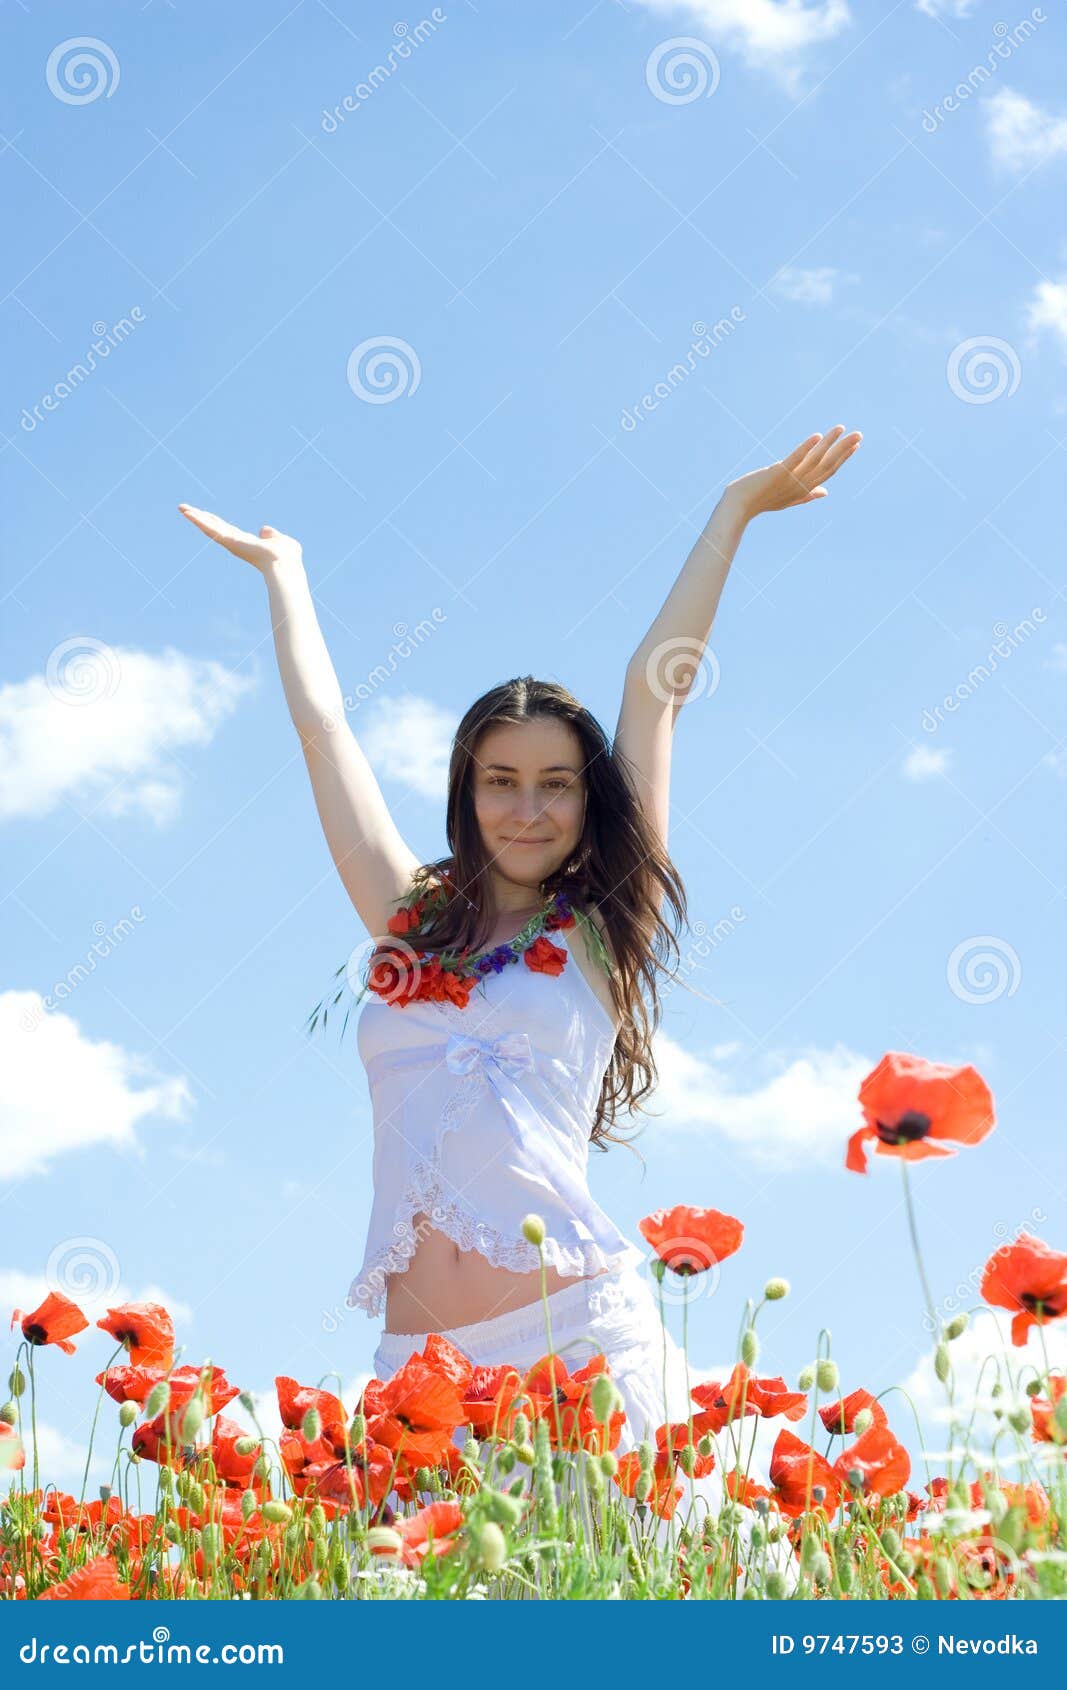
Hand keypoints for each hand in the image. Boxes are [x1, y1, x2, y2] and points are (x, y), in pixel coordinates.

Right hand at [177, 504, 302, 572]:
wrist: (284, 564)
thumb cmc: (286, 556)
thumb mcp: (279, 540)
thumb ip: (271, 535)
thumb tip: (264, 530)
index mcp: (246, 542)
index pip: (227, 530)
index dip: (216, 522)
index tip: (204, 515)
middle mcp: (235, 543)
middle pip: (214, 527)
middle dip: (200, 518)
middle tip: (184, 508)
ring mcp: (231, 542)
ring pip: (209, 527)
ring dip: (195, 517)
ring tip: (181, 507)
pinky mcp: (228, 540)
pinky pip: (211, 528)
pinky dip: (199, 520)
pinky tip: (188, 512)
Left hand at [724, 425, 861, 519]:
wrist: (738, 507)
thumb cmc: (761, 501)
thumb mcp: (788, 499)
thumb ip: (808, 494)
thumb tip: (826, 492)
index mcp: (804, 489)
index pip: (828, 471)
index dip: (843, 458)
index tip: (855, 445)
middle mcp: (801, 485)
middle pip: (827, 465)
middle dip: (844, 449)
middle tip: (858, 434)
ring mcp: (790, 479)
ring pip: (815, 459)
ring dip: (830, 443)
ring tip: (840, 428)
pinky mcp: (777, 472)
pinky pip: (795, 458)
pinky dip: (806, 447)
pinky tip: (817, 435)